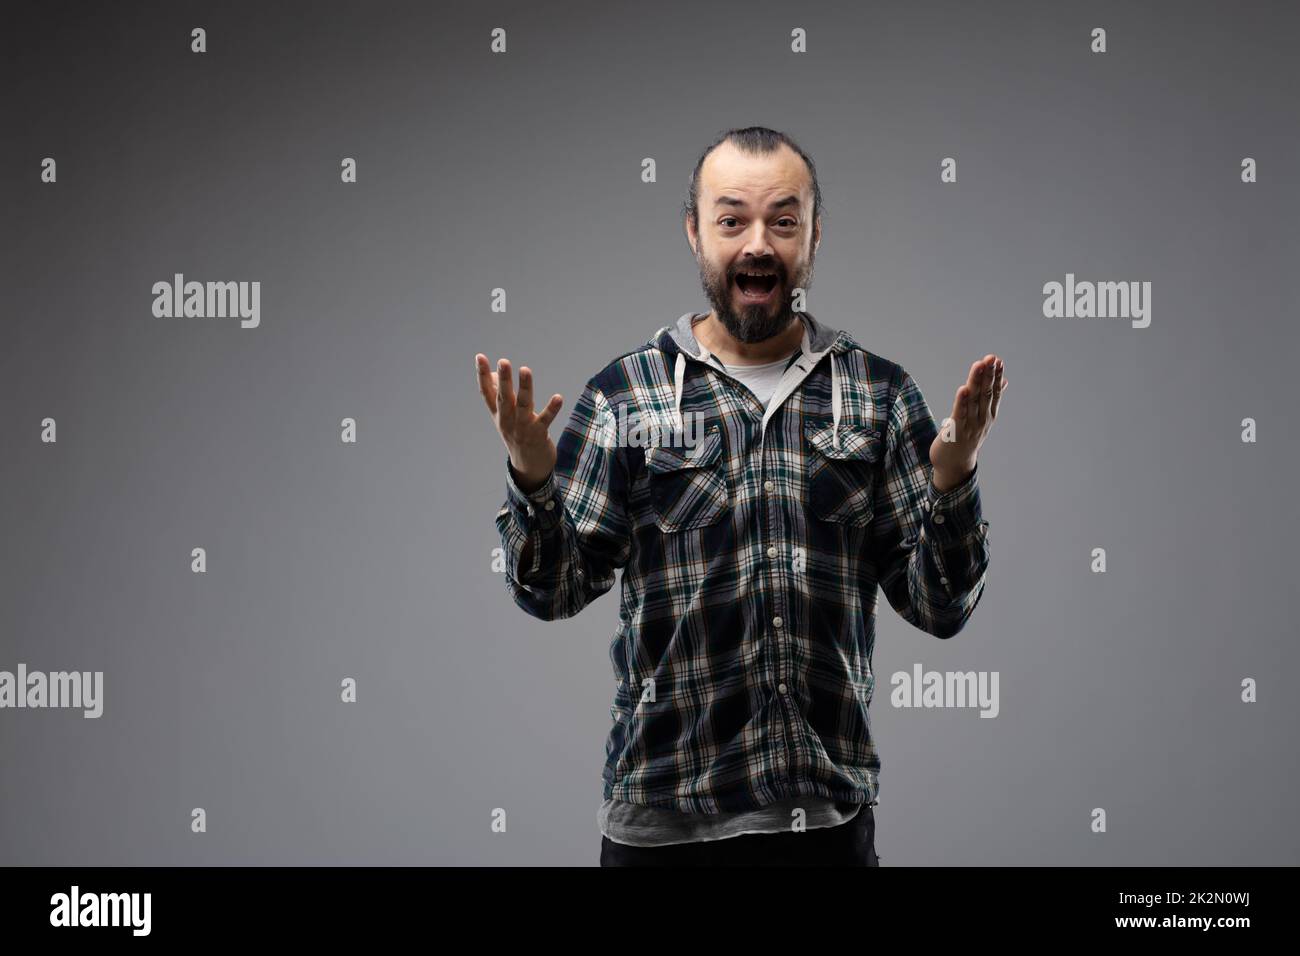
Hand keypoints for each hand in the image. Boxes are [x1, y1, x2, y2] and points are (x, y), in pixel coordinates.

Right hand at [475, 353, 563, 492]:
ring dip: (525, 387)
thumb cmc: (516, 435)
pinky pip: (545, 419)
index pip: (486, 392)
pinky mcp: (539, 434)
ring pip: (523, 405)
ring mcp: (522, 427)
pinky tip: (558, 397)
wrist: (528, 467)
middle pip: (504, 397)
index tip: (480, 356)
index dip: (482, 374)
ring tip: (525, 369)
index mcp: (498, 414)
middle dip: (503, 379)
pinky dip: (551, 409)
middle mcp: (507, 420)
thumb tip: (493, 372)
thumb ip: (498, 394)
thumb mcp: (504, 416)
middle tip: (503, 361)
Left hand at [929, 354, 1007, 491]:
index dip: (996, 376)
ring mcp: (970, 426)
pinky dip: (962, 402)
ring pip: (973, 401)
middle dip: (988, 375)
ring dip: (976, 382)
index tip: (998, 360)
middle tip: (991, 358)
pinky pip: (960, 414)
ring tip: (979, 366)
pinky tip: (963, 389)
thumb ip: (991, 399)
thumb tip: (1004, 381)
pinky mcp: (955, 432)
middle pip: (985, 393)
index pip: (994, 392)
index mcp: (988, 415)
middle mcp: (982, 420)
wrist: (954, 465)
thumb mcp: (981, 417)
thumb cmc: (967, 437)